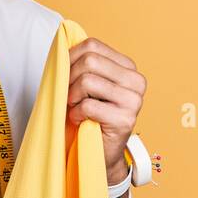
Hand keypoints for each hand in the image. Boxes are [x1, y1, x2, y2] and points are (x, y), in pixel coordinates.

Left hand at [67, 38, 145, 182]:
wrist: (100, 152)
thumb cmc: (90, 117)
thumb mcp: (87, 85)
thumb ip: (82, 64)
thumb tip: (62, 46)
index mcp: (128, 67)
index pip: (92, 45)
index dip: (70, 59)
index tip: (65, 76)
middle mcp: (136, 80)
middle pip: (89, 61)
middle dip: (70, 78)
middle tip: (70, 96)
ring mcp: (133, 100)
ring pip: (87, 81)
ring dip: (72, 97)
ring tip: (76, 108)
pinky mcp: (125, 119)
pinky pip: (88, 106)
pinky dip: (76, 114)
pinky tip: (81, 120)